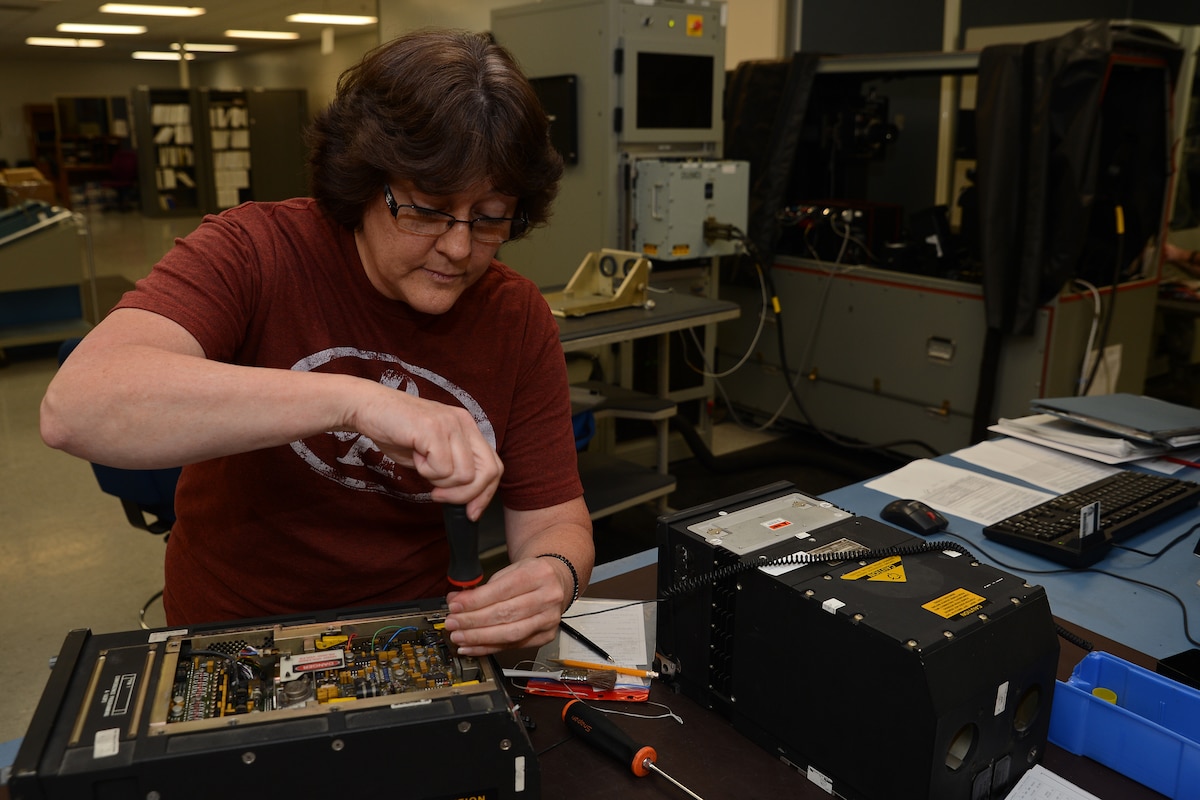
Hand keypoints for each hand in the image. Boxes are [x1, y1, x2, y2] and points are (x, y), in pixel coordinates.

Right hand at [352, 384, 502, 519]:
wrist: (368, 407)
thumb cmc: (397, 432)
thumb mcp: (432, 452)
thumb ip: (452, 469)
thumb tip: (466, 501)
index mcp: (468, 428)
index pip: (494, 466)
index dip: (485, 494)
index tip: (470, 513)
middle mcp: (464, 423)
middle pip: (488, 472)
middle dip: (465, 495)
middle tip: (438, 495)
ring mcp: (451, 424)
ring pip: (464, 475)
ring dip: (439, 480)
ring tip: (421, 462)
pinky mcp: (434, 429)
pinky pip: (442, 468)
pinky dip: (426, 471)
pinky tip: (415, 455)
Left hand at [442, 557, 568, 655]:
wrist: (557, 583)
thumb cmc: (531, 576)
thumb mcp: (509, 572)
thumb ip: (483, 588)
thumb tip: (457, 601)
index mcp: (539, 574)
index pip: (502, 590)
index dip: (475, 601)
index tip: (455, 606)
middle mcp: (548, 597)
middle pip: (505, 614)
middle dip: (473, 621)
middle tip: (453, 623)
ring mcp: (549, 619)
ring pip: (510, 633)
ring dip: (479, 638)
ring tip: (459, 637)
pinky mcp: (545, 636)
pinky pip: (513, 646)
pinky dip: (489, 648)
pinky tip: (473, 647)